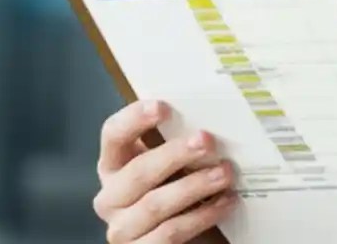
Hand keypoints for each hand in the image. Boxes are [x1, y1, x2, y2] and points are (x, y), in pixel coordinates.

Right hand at [92, 100, 237, 242]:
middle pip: (137, 171)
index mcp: (113, 165)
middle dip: (175, 154)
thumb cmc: (176, 190)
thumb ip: (179, 142)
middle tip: (207, 141)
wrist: (181, 234)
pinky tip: (225, 202)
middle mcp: (110, 197)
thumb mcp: (173, 164)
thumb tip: (210, 115)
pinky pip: (171, 232)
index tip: (163, 106)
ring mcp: (122, 228)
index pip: (113, 135)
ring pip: (155, 204)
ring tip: (226, 173)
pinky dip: (203, 216)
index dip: (134, 119)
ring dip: (195, 186)